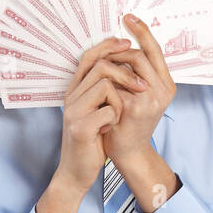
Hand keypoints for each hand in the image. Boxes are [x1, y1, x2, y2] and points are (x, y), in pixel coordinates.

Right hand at [53, 37, 145, 194]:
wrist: (76, 170)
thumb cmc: (91, 139)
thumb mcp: (96, 110)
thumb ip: (103, 89)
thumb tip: (125, 64)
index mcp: (75, 89)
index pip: (89, 55)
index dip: (109, 45)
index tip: (128, 42)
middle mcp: (71, 96)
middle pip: (99, 65)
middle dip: (126, 73)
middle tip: (141, 87)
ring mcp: (74, 112)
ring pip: (104, 85)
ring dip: (121, 99)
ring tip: (123, 114)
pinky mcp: (80, 128)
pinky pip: (108, 111)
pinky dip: (116, 118)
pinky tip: (111, 128)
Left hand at [100, 14, 176, 165]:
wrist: (129, 151)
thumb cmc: (131, 122)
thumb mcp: (142, 96)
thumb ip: (139, 75)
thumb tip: (124, 45)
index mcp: (167, 85)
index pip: (155, 50)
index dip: (142, 30)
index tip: (128, 17)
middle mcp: (163, 91)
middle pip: (140, 54)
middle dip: (119, 47)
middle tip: (105, 45)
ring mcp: (150, 99)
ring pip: (129, 64)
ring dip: (111, 61)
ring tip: (100, 66)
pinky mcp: (134, 108)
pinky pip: (115, 82)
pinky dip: (105, 80)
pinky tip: (97, 84)